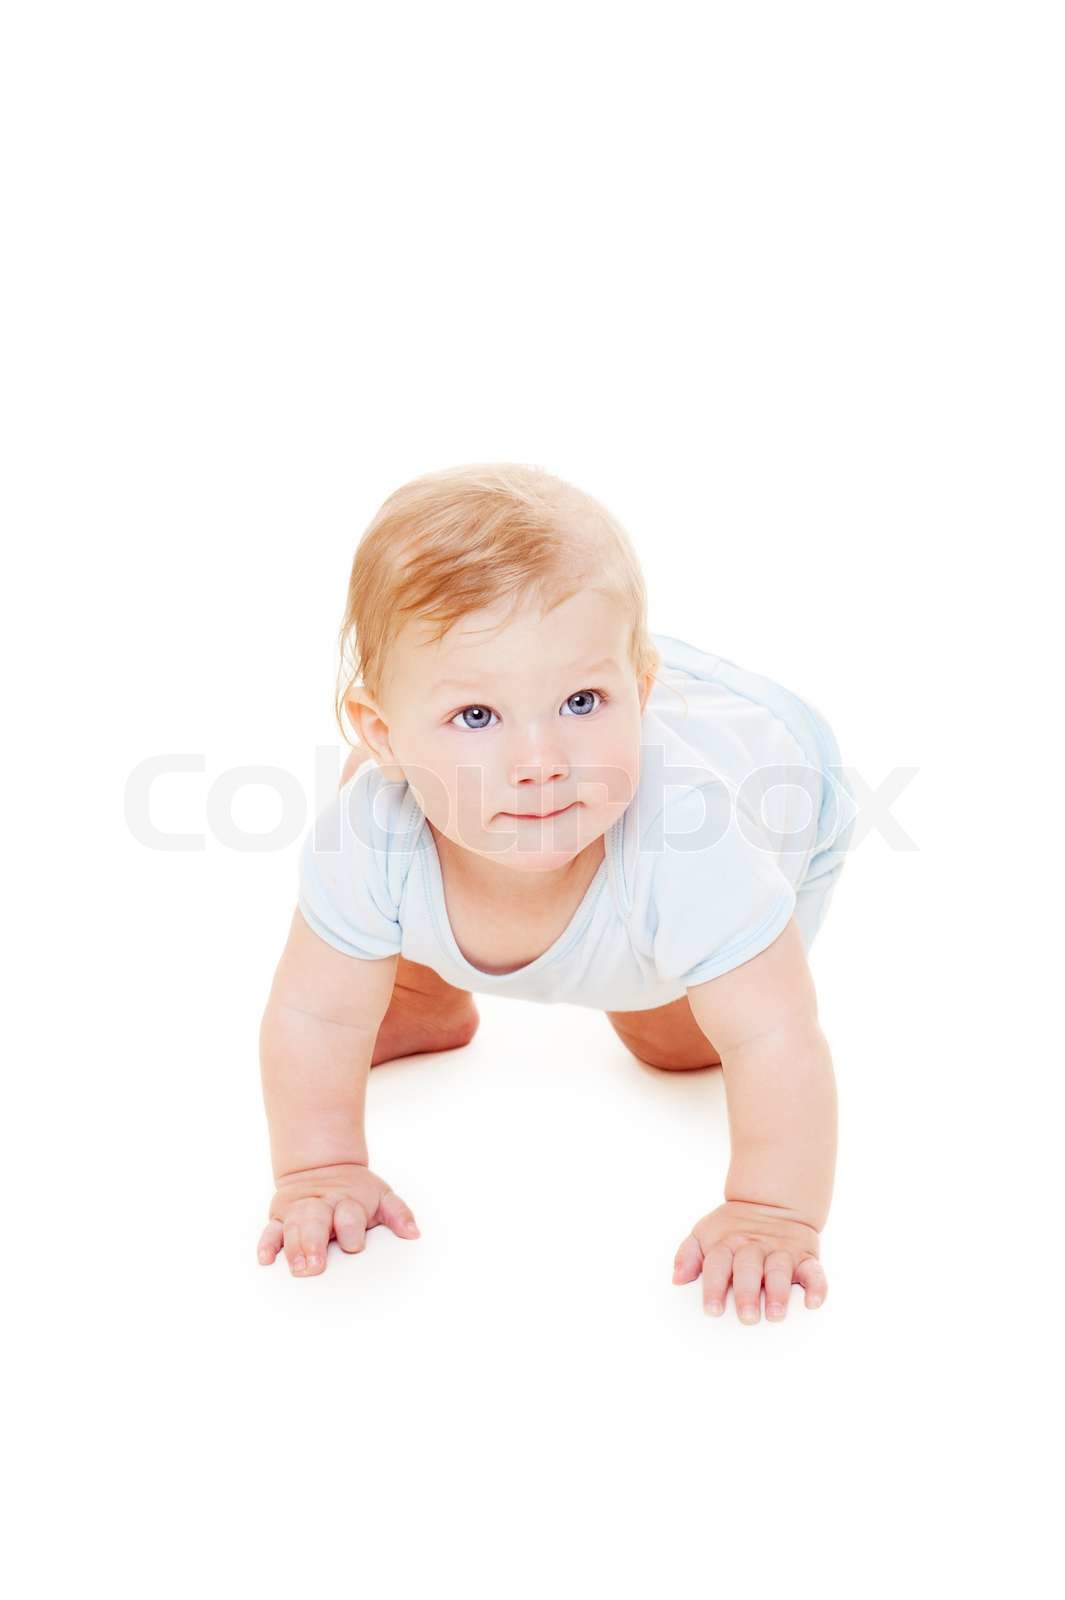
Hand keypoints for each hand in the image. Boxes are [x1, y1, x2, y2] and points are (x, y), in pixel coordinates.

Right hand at [257, 1161, 419, 1276]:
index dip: (351, 1229)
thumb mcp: (382, 1195)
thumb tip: (414, 1234)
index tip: (353, 1245)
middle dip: (315, 1243)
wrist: (322, 1164)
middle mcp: (322, 1205)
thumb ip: (398, 1213)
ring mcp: (299, 1210)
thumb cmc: (356, 1191)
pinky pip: (270, 1230)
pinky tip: (265, 1259)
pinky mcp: (280, 1216)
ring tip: (296, 1267)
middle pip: (316, 1222)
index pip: (349, 1215)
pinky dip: (267, 1244)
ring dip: (293, 1247)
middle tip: (315, 1265)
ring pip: (292, 1227)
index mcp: (349, 1201)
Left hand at [672, 1200, 826, 1322]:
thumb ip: (688, 1255)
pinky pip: (814, 1271)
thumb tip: (677, 1280)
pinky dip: (817, 1286)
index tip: (712, 1311)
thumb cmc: (734, 1229)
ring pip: (780, 1270)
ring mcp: (782, 1251)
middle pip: (748, 1268)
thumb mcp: (705, 1233)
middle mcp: (754, 1246)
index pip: (717, 1264)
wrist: (773, 1201)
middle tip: (747, 1318)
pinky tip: (814, 1303)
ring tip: (776, 1315)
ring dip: (778, 1292)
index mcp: (727, 1243)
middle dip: (747, 1293)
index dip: (713, 1287)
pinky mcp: (806, 1257)